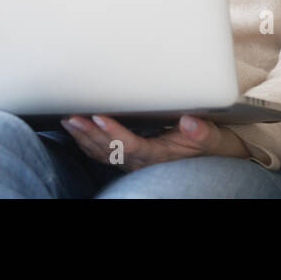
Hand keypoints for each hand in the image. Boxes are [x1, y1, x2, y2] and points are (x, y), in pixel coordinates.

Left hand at [59, 114, 248, 170]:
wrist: (209, 157)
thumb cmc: (208, 145)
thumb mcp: (212, 139)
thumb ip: (202, 133)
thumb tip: (190, 121)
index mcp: (158, 156)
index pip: (130, 146)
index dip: (113, 133)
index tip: (99, 117)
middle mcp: (140, 162)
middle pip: (108, 151)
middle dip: (88, 134)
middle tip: (72, 117)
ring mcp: (131, 161)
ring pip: (101, 154)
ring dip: (83, 138)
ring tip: (67, 120)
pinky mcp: (127, 157)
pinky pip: (102, 153)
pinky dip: (86, 141)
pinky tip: (75, 129)